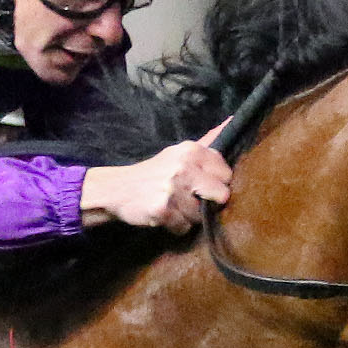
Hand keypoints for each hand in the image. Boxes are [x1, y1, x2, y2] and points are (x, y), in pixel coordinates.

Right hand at [78, 128, 232, 232]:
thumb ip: (208, 142)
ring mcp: (172, 188)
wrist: (116, 189)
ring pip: (202, 215)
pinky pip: (184, 227)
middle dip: (207, 202)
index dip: (216, 183)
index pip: (227, 174)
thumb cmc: (155, 173)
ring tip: (172, 205)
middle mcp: (184, 167)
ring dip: (189, 216)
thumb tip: (232, 121)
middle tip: (187, 197)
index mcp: (191, 151)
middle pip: (221, 196)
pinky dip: (176, 226)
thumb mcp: (180, 153)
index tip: (200, 183)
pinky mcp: (162, 209)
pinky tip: (164, 214)